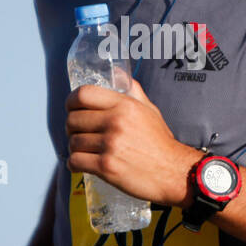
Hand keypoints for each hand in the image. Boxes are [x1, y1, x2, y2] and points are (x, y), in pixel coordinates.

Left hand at [65, 77, 200, 207]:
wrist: (173, 172)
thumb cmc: (160, 143)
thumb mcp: (149, 110)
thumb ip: (132, 91)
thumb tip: (116, 73)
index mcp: (125, 105)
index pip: (83, 94)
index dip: (71, 101)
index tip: (72, 108)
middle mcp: (116, 122)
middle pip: (73, 119)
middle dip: (72, 127)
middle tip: (78, 133)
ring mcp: (110, 145)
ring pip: (73, 142)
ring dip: (75, 148)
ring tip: (84, 150)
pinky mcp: (106, 167)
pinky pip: (75, 161)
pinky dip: (75, 164)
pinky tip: (82, 164)